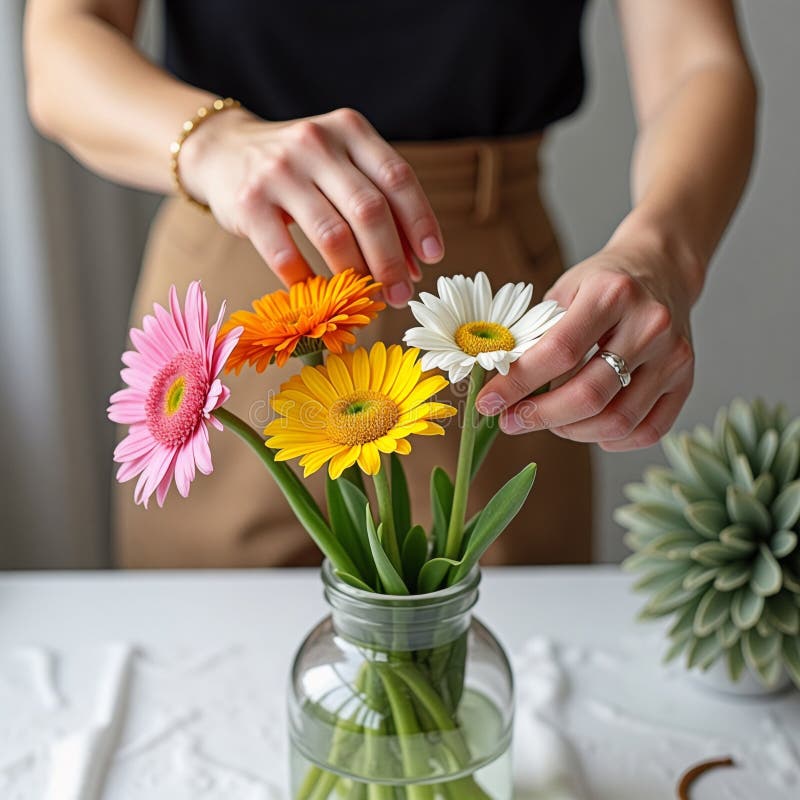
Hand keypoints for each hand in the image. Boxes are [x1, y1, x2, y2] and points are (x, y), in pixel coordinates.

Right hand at [179, 107, 443, 305]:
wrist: (223, 150)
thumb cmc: (300, 168)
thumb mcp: (340, 166)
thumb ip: (377, 203)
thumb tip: (414, 266)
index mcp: (350, 130)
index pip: (397, 177)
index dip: (420, 222)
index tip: (432, 259)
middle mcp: (316, 143)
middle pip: (369, 210)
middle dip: (391, 259)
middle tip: (401, 293)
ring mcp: (279, 171)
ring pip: (332, 234)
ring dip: (356, 275)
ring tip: (368, 298)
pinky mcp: (248, 202)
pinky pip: (286, 254)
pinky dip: (308, 282)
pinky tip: (321, 295)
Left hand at [475, 238, 696, 450]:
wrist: (661, 268)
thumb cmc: (602, 283)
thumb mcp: (563, 292)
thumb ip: (534, 336)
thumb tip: (497, 386)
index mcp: (612, 294)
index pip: (558, 352)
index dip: (517, 384)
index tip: (487, 402)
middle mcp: (649, 325)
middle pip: (588, 394)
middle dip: (540, 416)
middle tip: (510, 421)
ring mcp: (674, 356)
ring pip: (617, 421)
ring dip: (571, 431)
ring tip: (548, 420)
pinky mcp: (686, 380)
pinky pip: (647, 431)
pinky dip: (610, 440)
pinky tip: (587, 427)